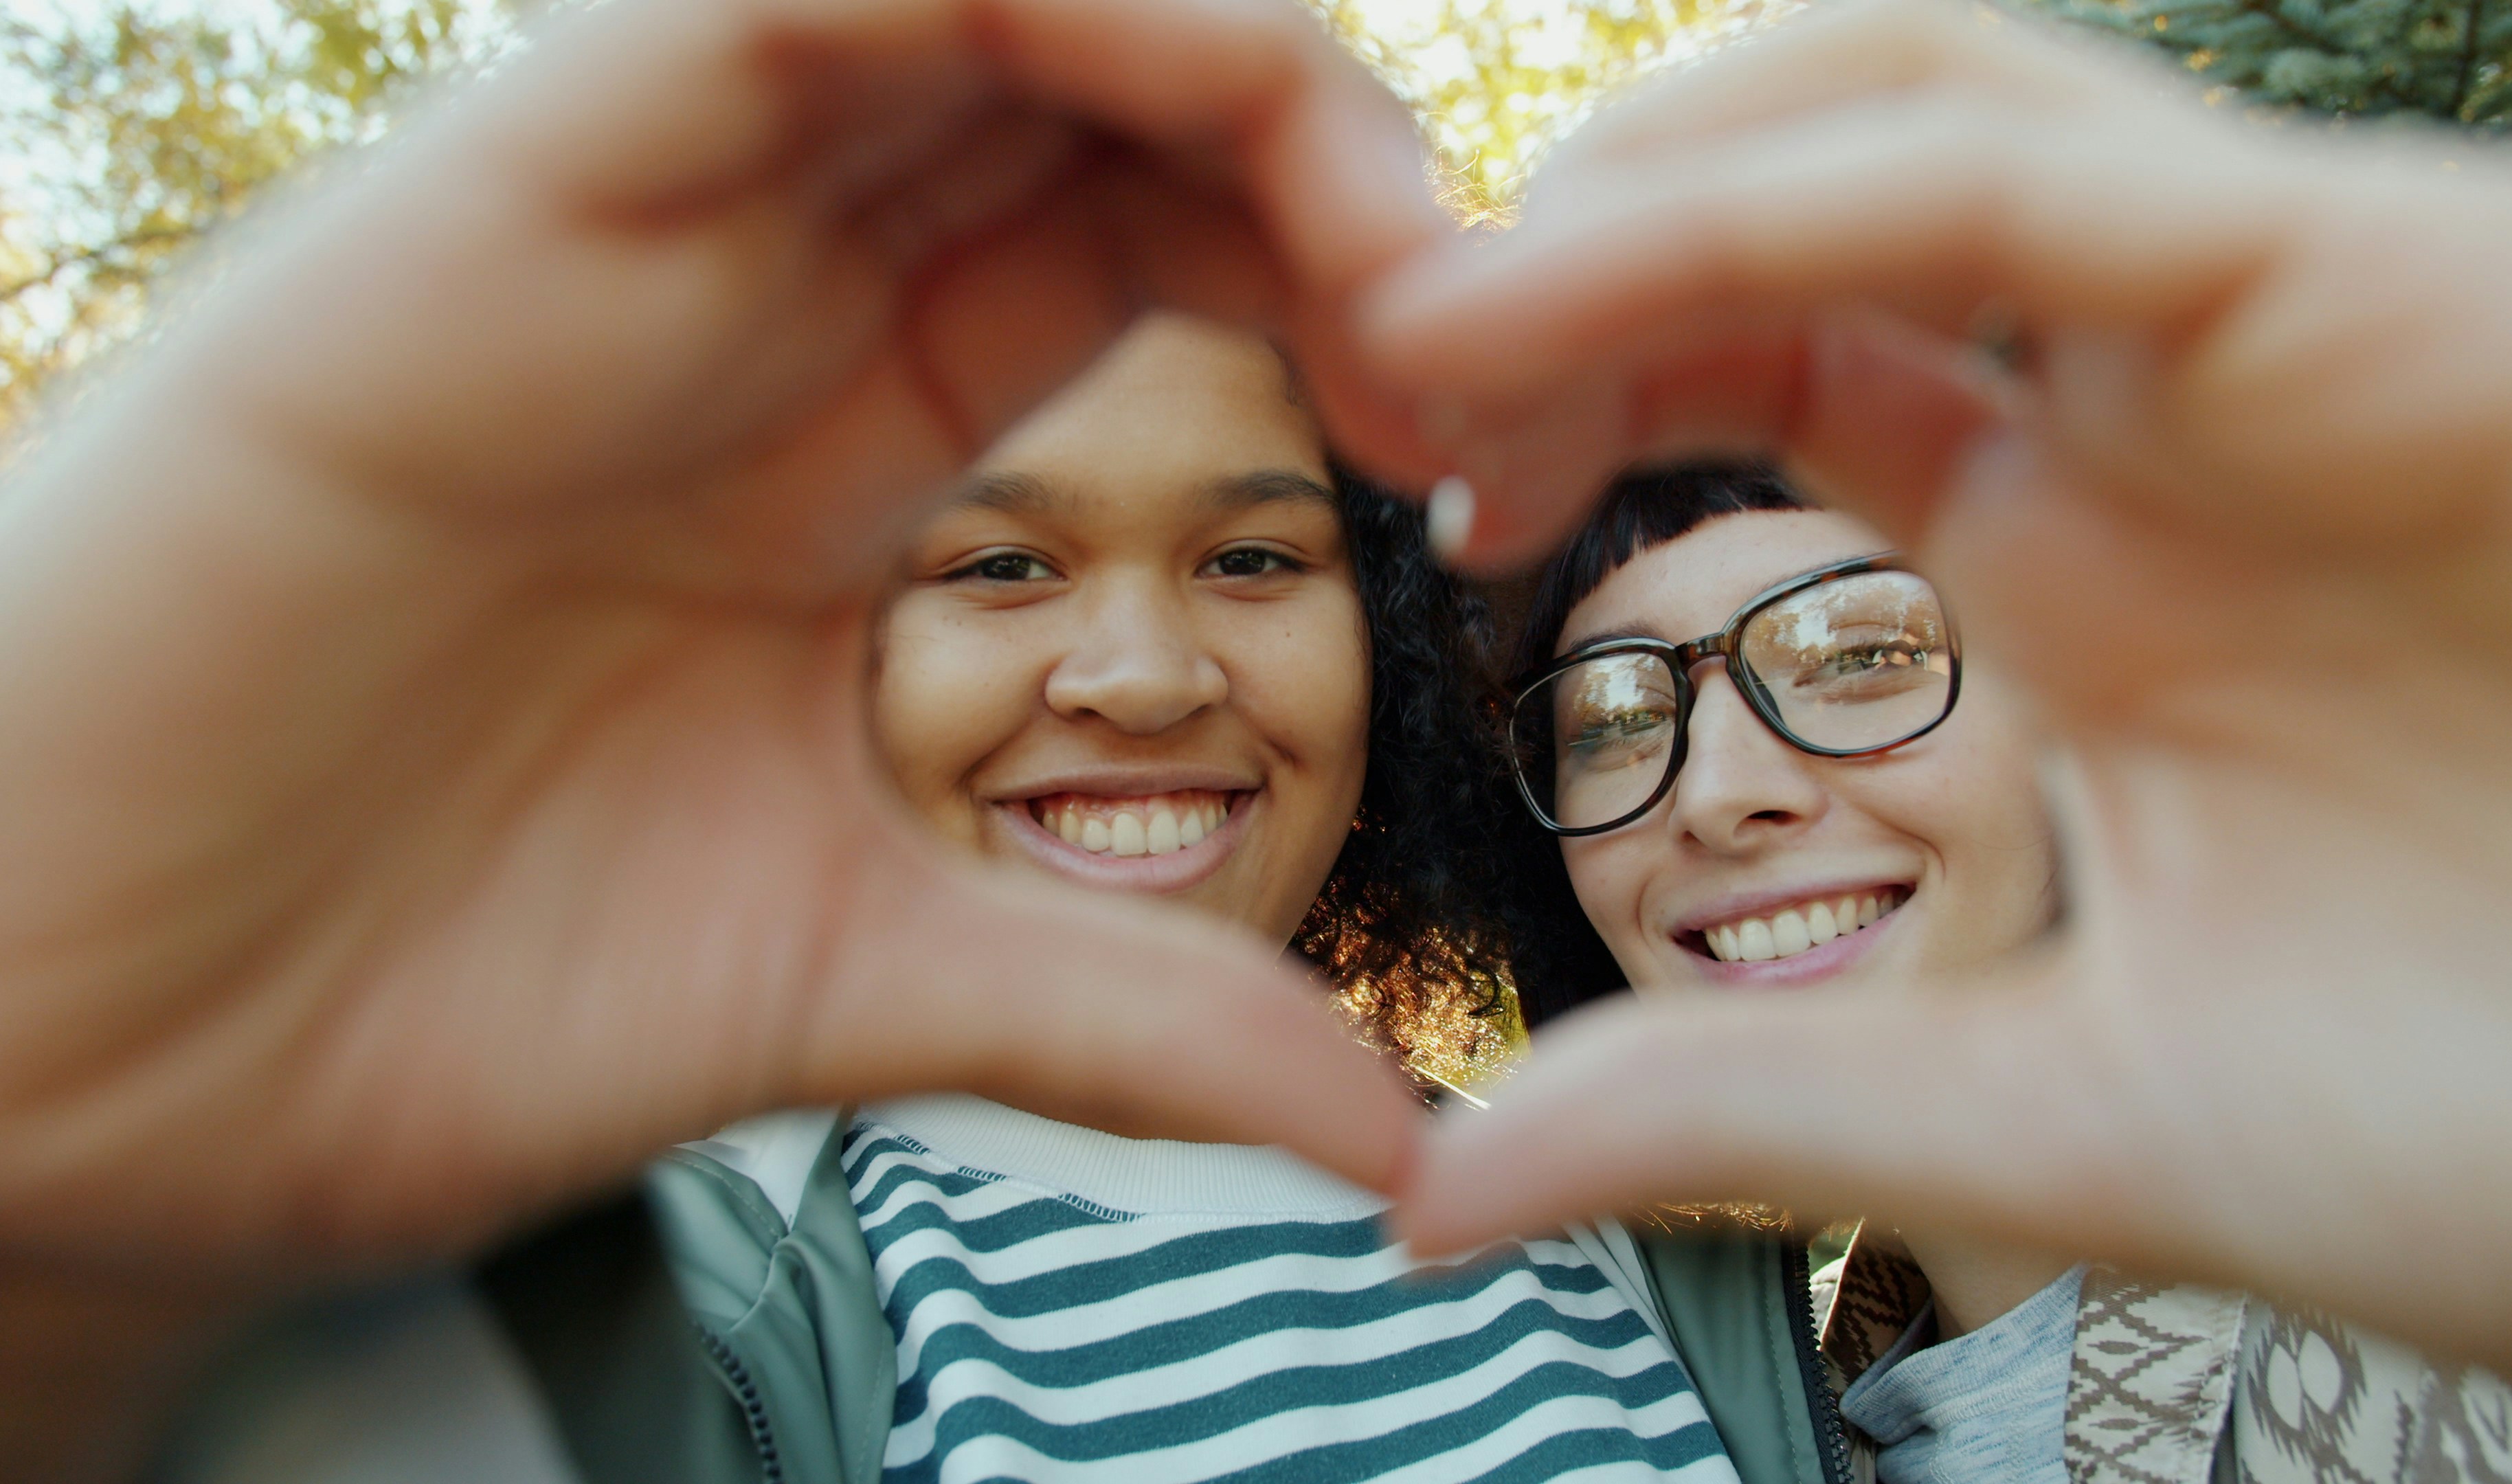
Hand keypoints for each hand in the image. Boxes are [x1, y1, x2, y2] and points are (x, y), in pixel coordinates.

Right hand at [0, 0, 1440, 1466]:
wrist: (98, 1057)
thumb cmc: (433, 992)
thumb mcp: (862, 975)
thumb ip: (1126, 1009)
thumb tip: (1399, 1145)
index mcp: (839, 429)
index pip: (1145, 223)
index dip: (1357, 279)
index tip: (1484, 446)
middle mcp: (752, 285)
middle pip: (1100, 76)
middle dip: (1328, 147)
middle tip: (1478, 334)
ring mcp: (631, 220)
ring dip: (1211, 50)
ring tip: (1378, 228)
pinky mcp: (498, 193)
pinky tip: (1165, 79)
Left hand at [1365, 0, 2511, 1388]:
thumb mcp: (2071, 1113)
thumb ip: (1757, 1110)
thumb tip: (1437, 1195)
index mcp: (2087, 552)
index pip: (1772, 346)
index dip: (1569, 370)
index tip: (1422, 478)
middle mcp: (2165, 405)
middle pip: (1806, 179)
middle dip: (1571, 231)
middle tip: (1377, 353)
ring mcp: (2282, 325)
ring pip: (1910, 95)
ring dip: (1652, 163)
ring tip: (1437, 305)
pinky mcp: (2403, 281)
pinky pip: (2051, 162)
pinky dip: (1813, 183)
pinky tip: (1610, 276)